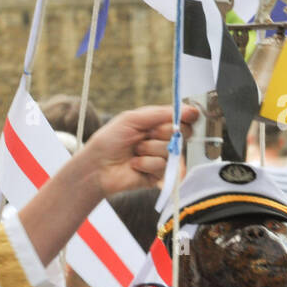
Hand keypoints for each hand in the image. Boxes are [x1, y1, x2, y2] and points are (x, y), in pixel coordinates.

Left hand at [81, 104, 197, 196]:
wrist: (96, 167)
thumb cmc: (109, 140)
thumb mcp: (132, 119)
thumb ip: (160, 113)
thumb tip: (190, 110)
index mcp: (157, 124)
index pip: (182, 118)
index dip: (185, 117)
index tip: (185, 117)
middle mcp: (162, 140)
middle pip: (183, 133)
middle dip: (162, 132)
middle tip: (145, 135)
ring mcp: (162, 158)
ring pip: (172, 150)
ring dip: (149, 149)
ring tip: (134, 152)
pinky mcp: (159, 175)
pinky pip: (164, 166)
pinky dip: (147, 164)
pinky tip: (135, 165)